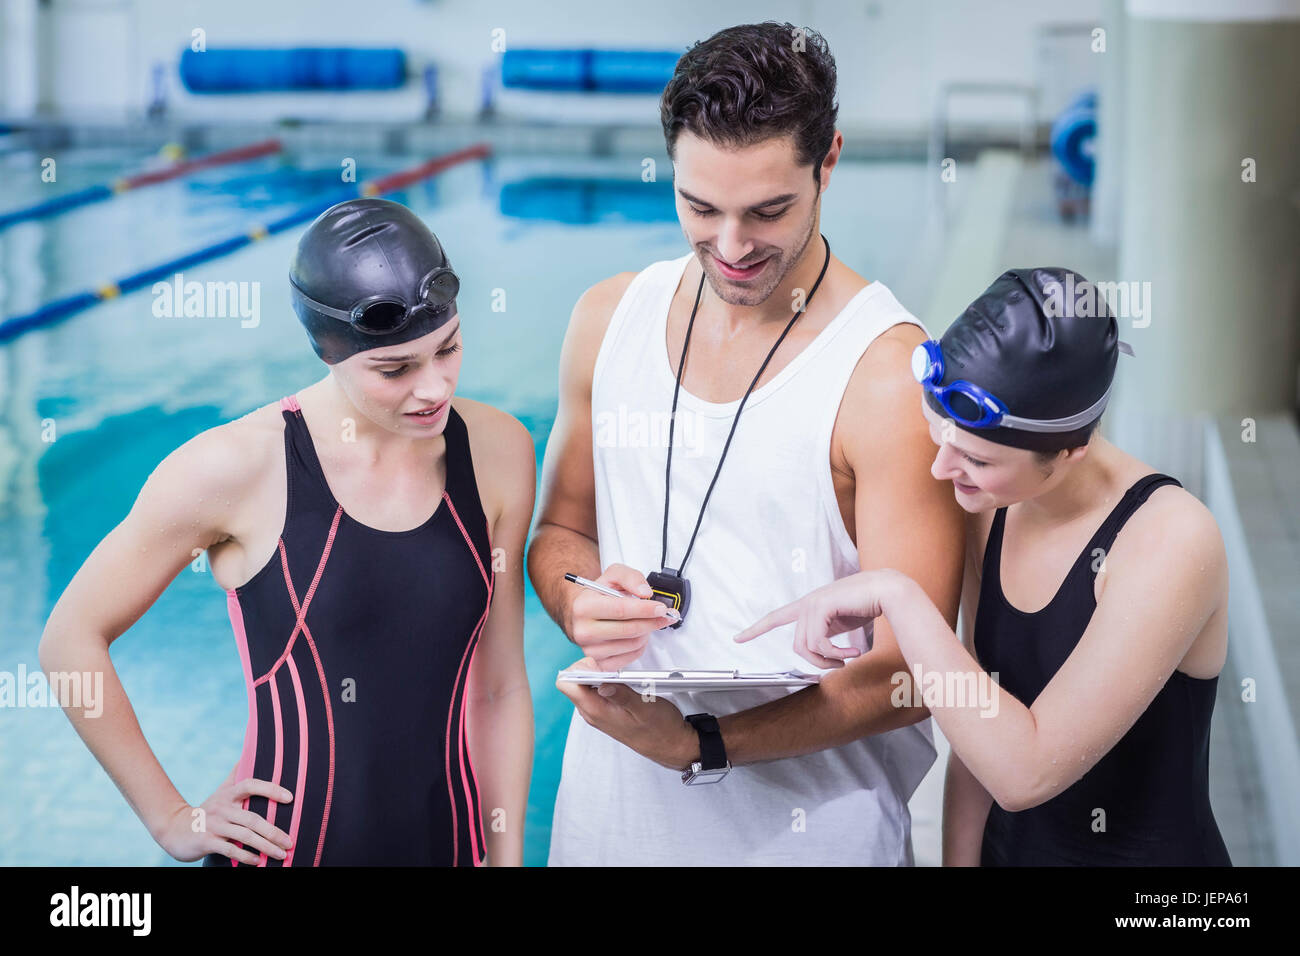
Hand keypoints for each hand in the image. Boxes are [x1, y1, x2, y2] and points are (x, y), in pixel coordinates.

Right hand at [155, 761, 294, 864]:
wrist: (174, 828)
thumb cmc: (207, 810)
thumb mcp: (221, 790)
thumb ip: (236, 775)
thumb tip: (249, 754)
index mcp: (228, 794)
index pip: (251, 785)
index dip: (271, 789)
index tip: (290, 798)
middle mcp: (222, 808)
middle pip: (252, 819)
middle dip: (274, 832)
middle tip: (290, 841)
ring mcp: (214, 825)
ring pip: (244, 836)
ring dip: (265, 846)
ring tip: (281, 854)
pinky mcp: (206, 841)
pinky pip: (230, 850)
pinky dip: (245, 856)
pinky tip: (258, 861)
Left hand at [556, 656, 693, 769]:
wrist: (670, 745)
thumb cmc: (660, 728)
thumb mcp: (645, 708)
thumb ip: (622, 695)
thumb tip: (601, 684)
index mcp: (596, 711)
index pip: (567, 684)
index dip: (579, 668)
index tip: (600, 666)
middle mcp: (592, 713)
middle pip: (572, 682)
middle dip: (588, 669)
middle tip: (612, 669)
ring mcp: (597, 713)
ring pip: (583, 686)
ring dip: (597, 675)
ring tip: (619, 676)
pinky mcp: (605, 711)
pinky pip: (594, 691)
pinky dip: (604, 682)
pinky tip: (622, 683)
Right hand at [566, 563, 677, 669]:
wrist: (579, 613)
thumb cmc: (596, 595)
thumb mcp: (612, 576)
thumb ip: (630, 577)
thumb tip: (645, 592)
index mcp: (584, 607)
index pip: (621, 610)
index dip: (645, 609)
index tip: (661, 608)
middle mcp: (584, 631)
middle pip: (629, 629)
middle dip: (652, 621)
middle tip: (664, 615)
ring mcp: (590, 650)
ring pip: (633, 644)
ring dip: (646, 632)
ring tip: (645, 622)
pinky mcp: (599, 663)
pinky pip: (630, 657)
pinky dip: (640, 646)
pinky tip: (638, 635)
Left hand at [733, 569, 904, 668]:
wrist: (886, 592)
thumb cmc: (867, 606)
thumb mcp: (840, 624)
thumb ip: (825, 633)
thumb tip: (819, 655)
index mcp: (808, 606)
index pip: (776, 617)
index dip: (756, 629)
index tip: (738, 638)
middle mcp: (807, 603)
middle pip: (798, 646)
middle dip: (818, 661)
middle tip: (840, 664)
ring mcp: (813, 603)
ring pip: (807, 647)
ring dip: (830, 659)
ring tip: (849, 657)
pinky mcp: (822, 606)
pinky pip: (819, 642)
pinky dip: (837, 653)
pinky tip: (854, 652)